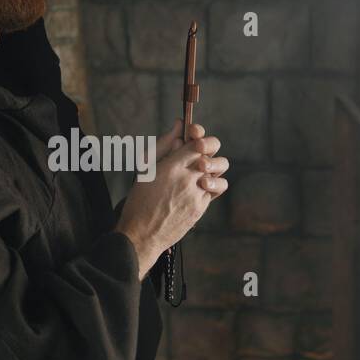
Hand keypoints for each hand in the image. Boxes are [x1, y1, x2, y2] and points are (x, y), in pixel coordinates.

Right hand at [116, 119, 229, 277]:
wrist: (141, 234)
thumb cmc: (139, 200)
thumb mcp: (146, 168)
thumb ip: (165, 144)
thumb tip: (179, 125)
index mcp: (172, 166)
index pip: (200, 142)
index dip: (199, 136)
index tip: (194, 137)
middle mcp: (188, 179)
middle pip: (214, 156)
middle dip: (209, 151)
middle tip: (198, 155)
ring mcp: (197, 195)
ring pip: (220, 175)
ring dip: (212, 171)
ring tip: (199, 174)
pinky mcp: (201, 208)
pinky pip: (215, 192)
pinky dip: (208, 188)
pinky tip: (194, 190)